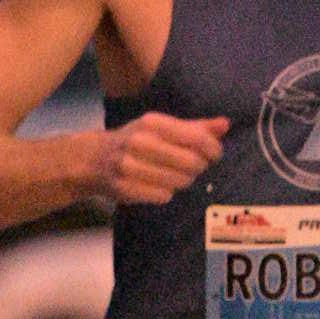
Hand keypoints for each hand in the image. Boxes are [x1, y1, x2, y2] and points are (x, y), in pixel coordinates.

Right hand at [97, 112, 228, 204]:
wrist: (93, 159)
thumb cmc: (136, 140)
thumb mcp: (163, 127)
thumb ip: (195, 127)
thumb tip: (225, 124)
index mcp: (152, 122)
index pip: (197, 138)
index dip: (213, 150)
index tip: (214, 155)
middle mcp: (139, 142)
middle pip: (192, 163)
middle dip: (198, 167)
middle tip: (193, 167)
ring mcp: (129, 166)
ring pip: (179, 182)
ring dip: (182, 181)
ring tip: (173, 175)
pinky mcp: (124, 188)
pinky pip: (163, 196)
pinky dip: (165, 194)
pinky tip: (157, 186)